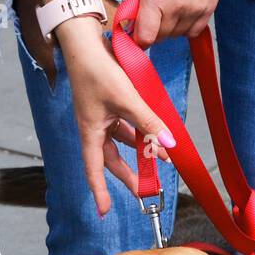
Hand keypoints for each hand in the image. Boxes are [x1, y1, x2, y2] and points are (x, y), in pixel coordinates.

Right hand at [54, 16, 175, 215]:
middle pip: (112, 161)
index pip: (94, 170)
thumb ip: (149, 122)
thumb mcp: (127, 99)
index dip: (99, 192)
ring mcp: (102, 118)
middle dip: (130, 176)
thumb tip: (169, 144)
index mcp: (90, 133)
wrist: (85, 43)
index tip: (105, 211)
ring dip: (141, 151)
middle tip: (146, 191)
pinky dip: (141, 132)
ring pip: (123, 143)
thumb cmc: (98, 71)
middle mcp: (94, 130)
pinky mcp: (109, 107)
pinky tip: (155, 134)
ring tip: (162, 159)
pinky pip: (127, 126)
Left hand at [133, 0, 229, 45]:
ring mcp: (194, 10)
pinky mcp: (208, 10)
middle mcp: (177, 7)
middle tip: (151, 16)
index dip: (138, 40)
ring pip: (175, 36)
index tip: (135, 37)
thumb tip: (134, 15)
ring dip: (169, 28)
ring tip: (169, 9)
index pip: (145, 36)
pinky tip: (182, 13)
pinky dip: (185, 27)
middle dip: (152, 30)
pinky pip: (192, 32)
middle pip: (159, 38)